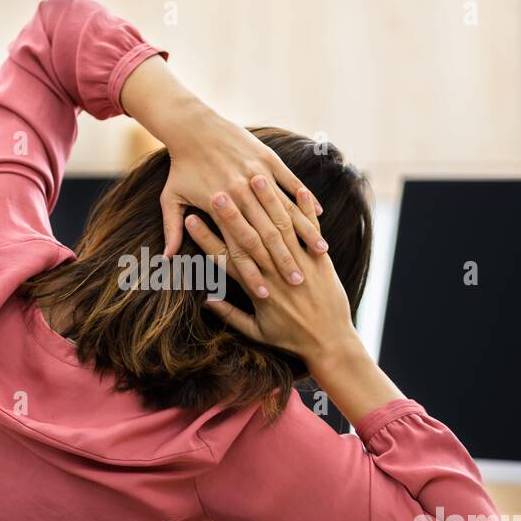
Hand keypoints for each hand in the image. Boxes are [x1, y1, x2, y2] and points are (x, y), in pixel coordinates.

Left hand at [118, 57, 323, 289]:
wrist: (192, 124)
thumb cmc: (180, 166)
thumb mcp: (170, 198)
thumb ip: (171, 229)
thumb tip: (166, 258)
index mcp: (219, 207)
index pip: (239, 249)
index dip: (253, 274)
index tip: (266, 295)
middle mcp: (240, 192)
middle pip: (267, 235)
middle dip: (284, 261)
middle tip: (299, 283)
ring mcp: (257, 175)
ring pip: (285, 211)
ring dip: (303, 233)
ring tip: (319, 254)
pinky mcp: (269, 159)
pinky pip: (292, 183)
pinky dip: (305, 200)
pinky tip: (319, 217)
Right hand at [183, 178, 358, 365]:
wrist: (330, 341)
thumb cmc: (291, 339)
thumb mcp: (256, 332)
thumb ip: (230, 314)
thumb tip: (206, 300)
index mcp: (257, 288)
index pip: (225, 258)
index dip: (206, 239)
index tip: (190, 219)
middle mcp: (275, 272)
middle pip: (248, 237)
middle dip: (231, 215)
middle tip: (215, 192)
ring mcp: (299, 263)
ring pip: (279, 226)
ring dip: (267, 203)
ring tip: (253, 179)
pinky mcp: (320, 260)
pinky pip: (310, 229)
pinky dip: (306, 209)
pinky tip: (299, 190)